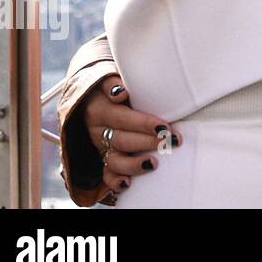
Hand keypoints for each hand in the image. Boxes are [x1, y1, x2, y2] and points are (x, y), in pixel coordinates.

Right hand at [79, 73, 179, 195]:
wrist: (90, 94)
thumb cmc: (110, 85)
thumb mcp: (108, 77)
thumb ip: (113, 82)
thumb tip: (120, 93)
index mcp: (99, 108)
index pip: (122, 118)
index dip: (143, 123)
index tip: (164, 126)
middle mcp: (97, 130)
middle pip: (121, 140)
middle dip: (147, 142)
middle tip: (171, 141)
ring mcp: (99, 146)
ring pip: (113, 160)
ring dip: (133, 164)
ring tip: (153, 163)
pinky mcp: (102, 157)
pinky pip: (106, 173)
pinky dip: (115, 181)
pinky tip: (127, 184)